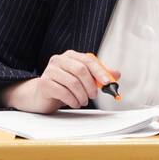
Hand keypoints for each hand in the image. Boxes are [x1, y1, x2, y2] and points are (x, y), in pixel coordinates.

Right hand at [1, 50, 120, 112]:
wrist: (41, 95)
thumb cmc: (64, 85)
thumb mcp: (82, 79)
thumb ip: (99, 75)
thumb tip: (116, 74)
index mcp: (70, 55)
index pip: (88, 60)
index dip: (100, 71)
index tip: (108, 82)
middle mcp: (58, 60)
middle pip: (81, 70)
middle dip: (91, 85)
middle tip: (94, 95)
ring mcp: (49, 71)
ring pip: (72, 83)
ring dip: (82, 95)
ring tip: (84, 101)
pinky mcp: (44, 84)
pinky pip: (63, 92)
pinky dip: (73, 100)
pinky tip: (75, 103)